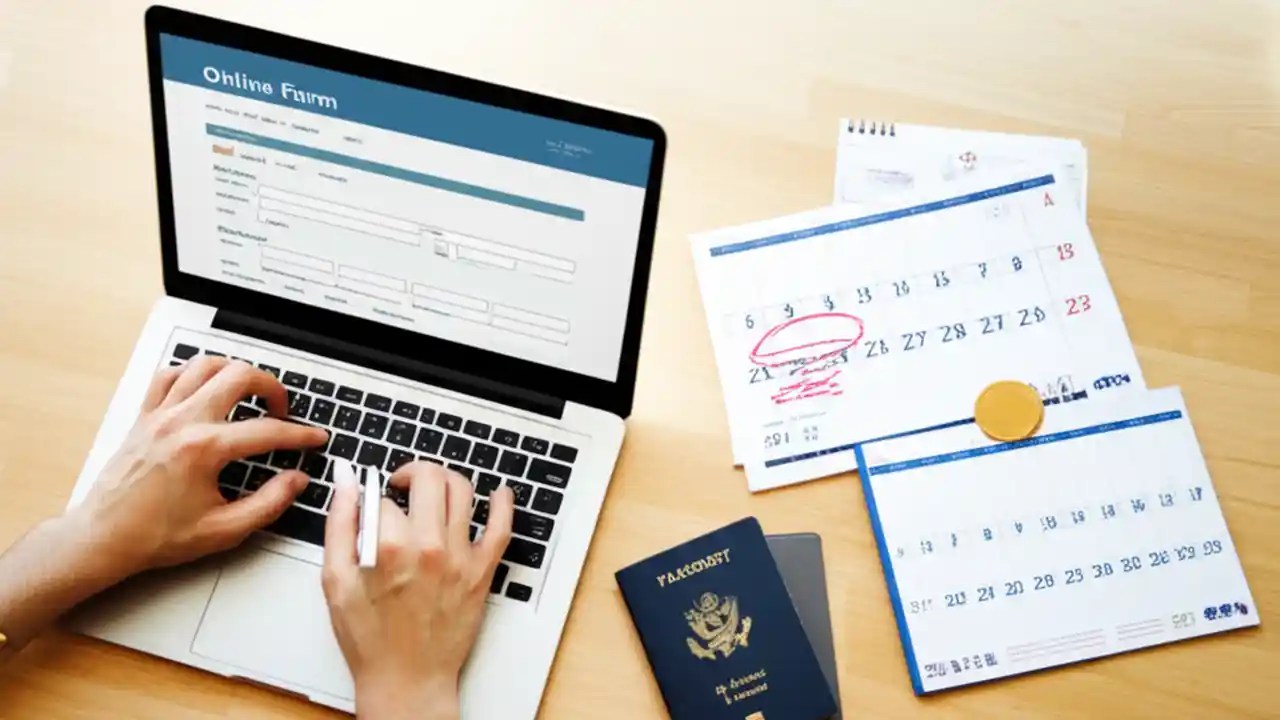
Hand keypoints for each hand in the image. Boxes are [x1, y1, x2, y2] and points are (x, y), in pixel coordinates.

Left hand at [74, 357, 328, 580]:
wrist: (103, 539)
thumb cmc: (155, 536)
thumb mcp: (223, 530)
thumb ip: (269, 503)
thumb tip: (295, 480)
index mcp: (204, 450)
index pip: (267, 431)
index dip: (299, 435)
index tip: (314, 438)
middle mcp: (182, 423)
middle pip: (239, 376)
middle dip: (272, 387)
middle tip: (282, 409)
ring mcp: (160, 415)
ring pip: (205, 365)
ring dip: (235, 372)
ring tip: (249, 391)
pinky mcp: (144, 416)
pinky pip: (169, 375)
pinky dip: (192, 373)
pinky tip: (205, 387)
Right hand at [322, 461, 513, 719]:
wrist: (407, 680)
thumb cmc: (369, 638)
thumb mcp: (336, 581)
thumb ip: (340, 524)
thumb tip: (346, 479)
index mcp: (389, 548)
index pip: (383, 498)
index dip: (374, 499)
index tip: (373, 507)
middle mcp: (429, 547)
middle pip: (429, 478)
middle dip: (411, 473)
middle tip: (401, 484)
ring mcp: (460, 558)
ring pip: (462, 491)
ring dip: (445, 480)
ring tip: (433, 490)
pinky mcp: (482, 572)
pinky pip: (502, 528)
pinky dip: (503, 504)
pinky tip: (498, 494)